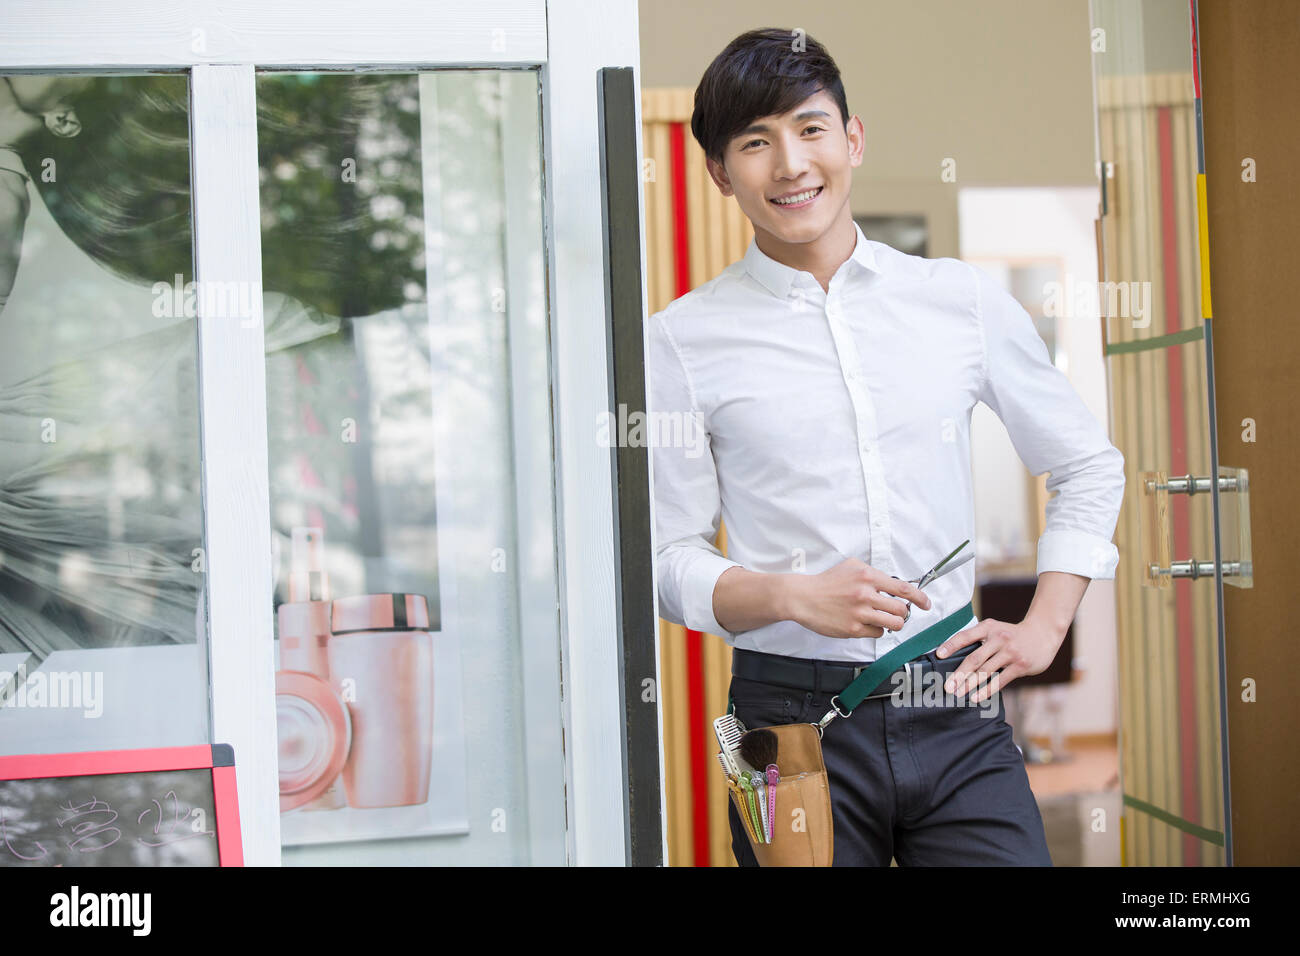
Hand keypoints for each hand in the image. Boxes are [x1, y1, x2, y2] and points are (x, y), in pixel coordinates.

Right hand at [787, 557, 931, 639]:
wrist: (803, 597)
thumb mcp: (851, 567)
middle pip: (901, 610)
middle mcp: (865, 595)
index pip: (904, 589)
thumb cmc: (827, 582)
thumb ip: (874, 574)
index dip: (920, 598)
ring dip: (893, 624)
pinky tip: (865, 623)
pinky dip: (875, 630)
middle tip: (895, 612)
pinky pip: (877, 633)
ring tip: (883, 620)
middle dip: (902, 613)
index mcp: (867, 577)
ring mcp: (860, 614)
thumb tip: (894, 584)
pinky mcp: (853, 629)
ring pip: (893, 624)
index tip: (926, 604)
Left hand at [934, 616, 1064, 702]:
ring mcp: (1010, 652)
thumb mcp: (996, 630)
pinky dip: (986, 690)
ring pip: (986, 671)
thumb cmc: (1012, 635)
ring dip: (970, 684)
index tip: (938, 656)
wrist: (1042, 634)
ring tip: (958, 694)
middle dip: (959, 674)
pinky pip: (1000, 680)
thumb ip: (980, 640)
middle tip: (948, 687)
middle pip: (974, 658)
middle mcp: (999, 638)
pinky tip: (976, 697)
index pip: (965, 636)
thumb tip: (956, 659)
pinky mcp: (1020, 665)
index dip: (951, 645)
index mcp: (988, 627)